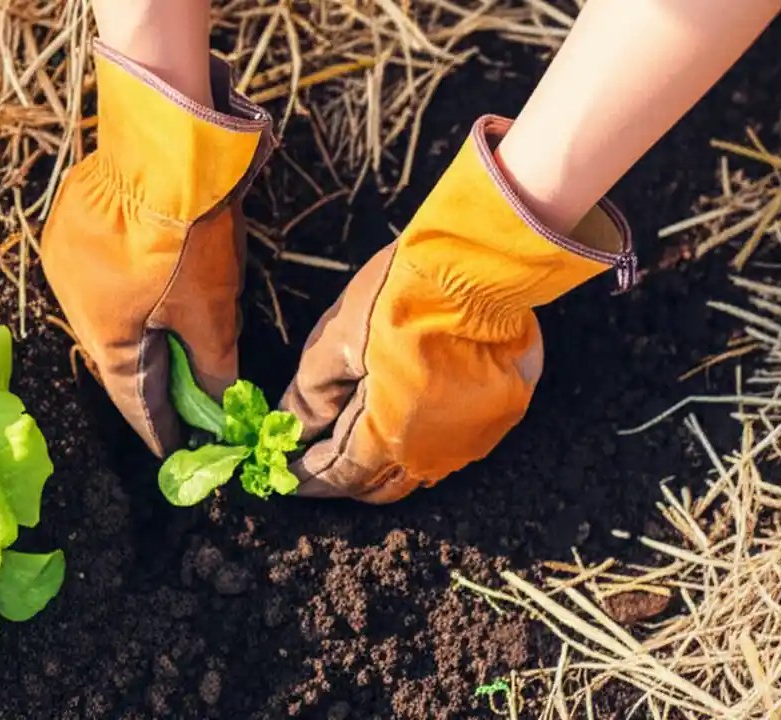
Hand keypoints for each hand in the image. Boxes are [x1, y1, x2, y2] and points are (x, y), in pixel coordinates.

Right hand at [40, 41, 269, 456]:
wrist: (164, 149)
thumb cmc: (186, 237)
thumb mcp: (211, 310)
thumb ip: (214, 365)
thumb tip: (222, 401)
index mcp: (103, 336)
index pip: (134, 399)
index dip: (158, 426)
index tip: (174, 450)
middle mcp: (73, 305)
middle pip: (117, 357)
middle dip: (152, 381)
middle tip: (182, 405)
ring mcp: (66, 264)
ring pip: (107, 316)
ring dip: (139, 335)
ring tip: (171, 350)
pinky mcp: (70, 229)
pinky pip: (99, 279)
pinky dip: (128, 296)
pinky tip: (151, 294)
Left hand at [280, 115, 633, 502]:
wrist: (482, 267)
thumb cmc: (403, 298)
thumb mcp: (337, 342)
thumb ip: (311, 397)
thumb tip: (288, 431)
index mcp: (386, 436)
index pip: (337, 474)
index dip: (307, 476)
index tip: (284, 475)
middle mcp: (431, 453)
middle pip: (376, 486)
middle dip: (341, 480)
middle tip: (312, 466)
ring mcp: (469, 439)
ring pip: (414, 474)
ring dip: (379, 468)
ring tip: (352, 452)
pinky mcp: (496, 418)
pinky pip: (448, 451)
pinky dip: (417, 449)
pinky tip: (402, 431)